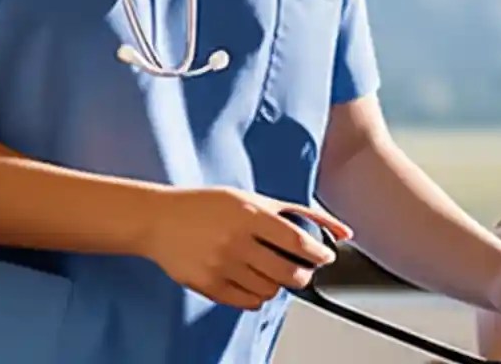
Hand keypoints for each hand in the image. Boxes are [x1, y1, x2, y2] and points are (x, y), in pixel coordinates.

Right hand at [142, 186, 352, 310]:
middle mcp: (236, 241)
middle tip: (302, 269)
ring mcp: (221, 265)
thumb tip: (341, 231)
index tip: (325, 256)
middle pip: (288, 273)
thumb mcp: (251, 198)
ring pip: (270, 291)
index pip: (297, 242)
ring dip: (278, 285)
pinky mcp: (208, 285)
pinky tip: (251, 279)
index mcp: (250, 214)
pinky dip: (257, 295)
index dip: (318, 254)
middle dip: (303, 275)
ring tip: (268, 270)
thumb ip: (296, 212)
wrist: (159, 219)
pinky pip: (248, 302)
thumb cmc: (208, 205)